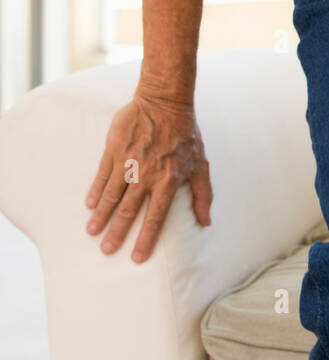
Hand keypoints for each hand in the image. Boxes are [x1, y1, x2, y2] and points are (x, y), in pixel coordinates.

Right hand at [84, 91, 212, 262]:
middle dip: (117, 233)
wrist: (164, 102)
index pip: (155, 217)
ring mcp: (128, 162)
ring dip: (102, 216)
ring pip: (112, 195)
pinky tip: (90, 205)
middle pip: (129, 211)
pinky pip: (102, 175)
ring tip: (93, 232)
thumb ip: (203, 194)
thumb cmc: (185, 134)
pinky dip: (96, 191)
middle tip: (107, 251)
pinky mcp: (114, 149)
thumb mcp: (201, 163)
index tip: (136, 258)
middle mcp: (146, 175)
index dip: (145, 239)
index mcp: (168, 181)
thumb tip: (206, 221)